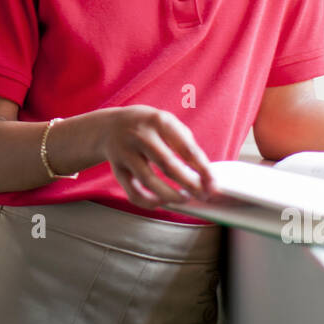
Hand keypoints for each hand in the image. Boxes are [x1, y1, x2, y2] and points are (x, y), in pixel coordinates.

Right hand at [98, 106, 214, 207]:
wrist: (110, 126)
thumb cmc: (148, 127)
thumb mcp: (167, 123)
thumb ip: (185, 144)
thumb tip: (204, 174)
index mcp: (159, 121)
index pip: (185, 148)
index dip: (202, 168)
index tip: (213, 184)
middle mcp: (140, 136)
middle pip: (167, 165)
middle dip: (189, 184)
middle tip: (203, 195)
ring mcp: (126, 153)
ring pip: (149, 181)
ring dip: (170, 195)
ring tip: (185, 198)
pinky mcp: (117, 169)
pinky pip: (133, 192)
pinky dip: (149, 202)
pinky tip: (161, 202)